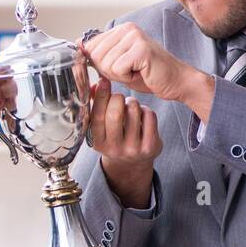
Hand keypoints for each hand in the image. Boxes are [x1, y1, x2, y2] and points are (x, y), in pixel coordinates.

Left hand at [82, 23, 203, 102]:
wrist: (175, 81)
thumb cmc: (147, 74)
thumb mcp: (117, 63)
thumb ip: (99, 55)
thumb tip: (76, 45)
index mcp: (120, 29)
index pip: (89, 46)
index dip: (99, 64)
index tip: (120, 66)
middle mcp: (127, 28)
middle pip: (95, 56)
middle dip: (108, 71)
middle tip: (129, 71)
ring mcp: (135, 36)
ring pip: (105, 64)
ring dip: (119, 75)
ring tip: (136, 71)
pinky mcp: (141, 49)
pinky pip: (117, 69)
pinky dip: (127, 78)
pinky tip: (141, 73)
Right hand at [86, 73, 162, 209]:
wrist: (132, 164)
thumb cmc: (114, 138)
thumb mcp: (101, 128)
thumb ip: (96, 106)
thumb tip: (95, 85)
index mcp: (98, 143)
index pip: (97, 115)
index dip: (101, 95)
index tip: (104, 81)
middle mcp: (114, 148)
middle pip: (115, 113)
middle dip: (118, 98)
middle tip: (120, 98)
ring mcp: (133, 149)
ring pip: (134, 111)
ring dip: (133, 103)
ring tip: (131, 108)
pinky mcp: (150, 147)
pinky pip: (149, 116)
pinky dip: (146, 110)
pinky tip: (142, 116)